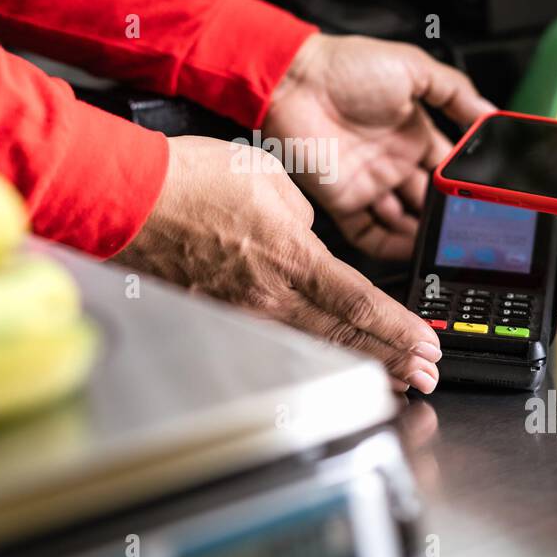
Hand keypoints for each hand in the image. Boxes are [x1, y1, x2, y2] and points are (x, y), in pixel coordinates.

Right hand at [116, 135, 443, 391]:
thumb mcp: (269, 178)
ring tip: (394, 377)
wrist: (127, 199)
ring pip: (313, 344)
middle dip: (393, 359)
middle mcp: (270, 296)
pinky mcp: (220, 315)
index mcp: (291, 258)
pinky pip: (277, 339)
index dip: (400, 331)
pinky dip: (312, 352)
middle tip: (426, 374)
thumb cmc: (191, 180)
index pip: (361, 304)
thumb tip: (309, 241)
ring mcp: (243, 312)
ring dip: (359, 360)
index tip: (429, 344)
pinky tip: (326, 359)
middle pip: (344, 337)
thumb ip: (303, 218)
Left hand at [262, 34, 494, 259]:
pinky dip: (390, 246)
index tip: (486, 198)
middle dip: (450, 215)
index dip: (466, 183)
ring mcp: (369, 183)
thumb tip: (491, 114)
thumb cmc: (346, 66)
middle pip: (431, 200)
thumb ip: (455, 92)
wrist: (293, 80)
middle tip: (470, 229)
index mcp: (414, 133)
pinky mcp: (342, 200)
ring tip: (446, 244)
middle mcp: (394, 162)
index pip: (449, 168)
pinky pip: (370, 234)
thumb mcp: (413, 67)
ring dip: (425, 234)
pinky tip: (411, 250)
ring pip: (405, 222)